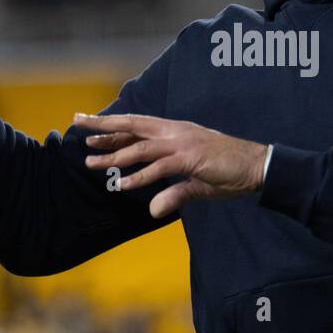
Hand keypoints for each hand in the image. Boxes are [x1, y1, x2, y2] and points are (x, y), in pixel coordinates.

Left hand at [75, 112, 269, 218]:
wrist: (256, 165)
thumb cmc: (228, 170)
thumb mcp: (194, 182)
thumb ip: (172, 193)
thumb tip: (154, 210)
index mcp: (175, 131)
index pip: (137, 126)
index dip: (112, 126)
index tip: (88, 125)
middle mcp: (175, 132)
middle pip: (131, 125)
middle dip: (102, 125)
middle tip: (76, 122)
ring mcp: (182, 143)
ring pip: (140, 148)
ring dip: (113, 156)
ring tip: (91, 163)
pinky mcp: (190, 159)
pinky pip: (158, 168)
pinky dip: (139, 177)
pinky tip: (122, 185)